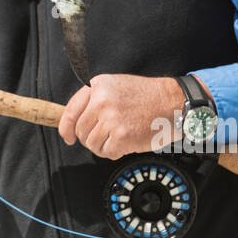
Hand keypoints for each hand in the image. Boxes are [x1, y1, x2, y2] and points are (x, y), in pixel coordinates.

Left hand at [58, 73, 185, 158]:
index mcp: (98, 87)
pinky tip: (124, 142)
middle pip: (81, 131)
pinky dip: (114, 151)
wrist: (171, 102)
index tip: (67, 137)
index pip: (71, 111)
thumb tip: (75, 119)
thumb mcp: (115, 85)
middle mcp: (102, 102)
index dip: (65, 128)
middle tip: (104, 135)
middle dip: (89, 138)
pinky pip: (106, 152)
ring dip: (103, 145)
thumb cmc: (146, 95)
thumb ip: (94, 99)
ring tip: (117, 136)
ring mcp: (112, 119)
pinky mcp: (122, 136)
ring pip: (92, 144)